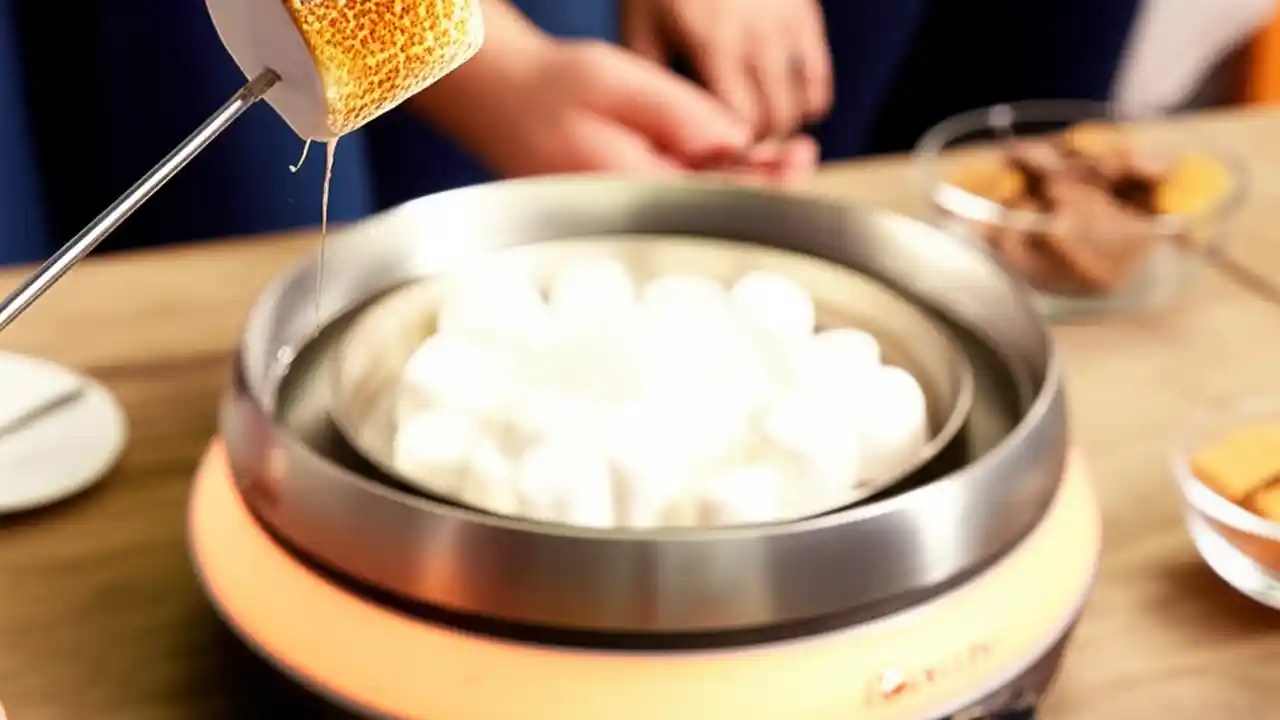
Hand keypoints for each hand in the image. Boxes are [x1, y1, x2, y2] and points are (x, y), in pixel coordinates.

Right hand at [413, 32, 813, 183]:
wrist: (492, 96)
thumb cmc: (548, 85)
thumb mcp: (617, 80)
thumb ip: (679, 116)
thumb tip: (737, 143)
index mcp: (628, 188)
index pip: (712, 199)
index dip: (763, 184)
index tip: (798, 159)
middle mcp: (625, 213)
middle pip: (709, 212)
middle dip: (760, 186)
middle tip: (802, 156)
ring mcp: (619, 213)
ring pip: (692, 207)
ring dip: (736, 183)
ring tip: (782, 157)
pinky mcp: (615, 202)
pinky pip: (670, 199)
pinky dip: (705, 181)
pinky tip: (732, 161)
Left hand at [623, 0, 832, 138]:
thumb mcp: (641, 19)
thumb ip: (648, 72)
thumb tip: (652, 121)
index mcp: (713, 43)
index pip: (735, 122)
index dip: (727, 150)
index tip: (712, 158)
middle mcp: (757, 38)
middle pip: (772, 121)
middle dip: (754, 145)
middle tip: (733, 152)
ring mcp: (787, 28)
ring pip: (799, 108)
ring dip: (780, 128)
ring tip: (756, 131)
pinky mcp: (806, 18)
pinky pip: (820, 80)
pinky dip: (808, 103)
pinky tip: (787, 106)